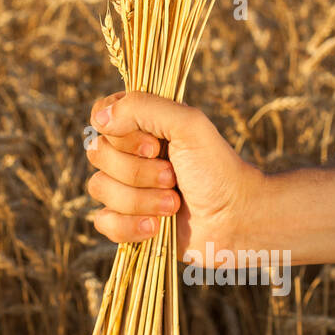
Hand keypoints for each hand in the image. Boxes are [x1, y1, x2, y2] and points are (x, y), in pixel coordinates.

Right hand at [85, 92, 262, 260]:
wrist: (236, 220)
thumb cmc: (217, 169)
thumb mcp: (188, 125)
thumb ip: (143, 107)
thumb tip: (99, 119)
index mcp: (140, 125)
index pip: (100, 117)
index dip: (121, 135)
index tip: (153, 146)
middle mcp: (128, 153)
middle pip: (98, 154)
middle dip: (138, 171)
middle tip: (173, 176)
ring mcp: (125, 187)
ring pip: (99, 188)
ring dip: (141, 200)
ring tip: (174, 204)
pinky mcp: (126, 221)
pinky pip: (103, 222)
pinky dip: (130, 226)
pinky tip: (157, 227)